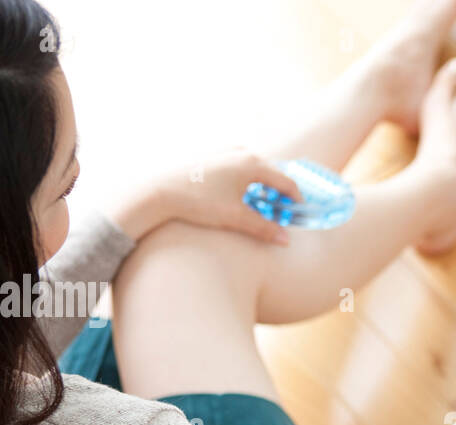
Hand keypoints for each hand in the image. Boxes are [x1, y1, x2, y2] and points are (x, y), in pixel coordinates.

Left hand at [108, 151, 302, 244]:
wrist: (159, 191)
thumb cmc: (199, 202)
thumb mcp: (235, 218)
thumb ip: (264, 228)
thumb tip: (286, 240)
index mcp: (252, 164)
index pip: (285, 181)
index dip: (295, 200)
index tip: (297, 215)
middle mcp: (241, 152)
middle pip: (271, 173)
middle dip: (279, 193)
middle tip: (280, 213)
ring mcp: (224, 152)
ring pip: (254, 169)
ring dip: (262, 186)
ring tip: (259, 205)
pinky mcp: (210, 157)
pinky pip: (238, 166)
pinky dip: (245, 180)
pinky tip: (237, 196)